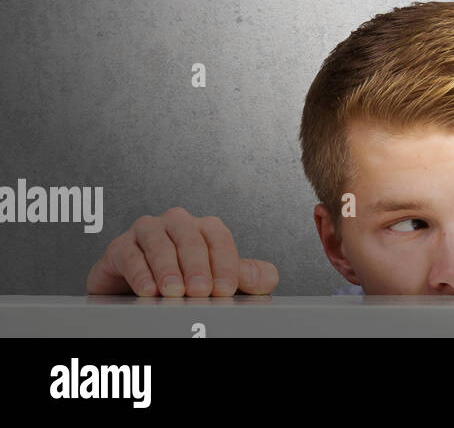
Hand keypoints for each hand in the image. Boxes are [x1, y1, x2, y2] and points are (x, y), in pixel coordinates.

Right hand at [86, 206, 278, 295]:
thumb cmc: (181, 278)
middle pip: (190, 239)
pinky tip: (148, 290)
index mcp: (204, 228)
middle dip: (197, 267)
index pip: (220, 239)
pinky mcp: (121, 246)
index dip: (225, 265)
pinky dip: (140, 273)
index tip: (226, 290)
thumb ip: (244, 276)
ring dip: (168, 269)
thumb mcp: (215, 277)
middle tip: (200, 292)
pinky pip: (131, 255)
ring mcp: (148, 231)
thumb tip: (268, 278)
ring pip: (159, 244)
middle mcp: (177, 223)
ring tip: (174, 292)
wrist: (135, 287)